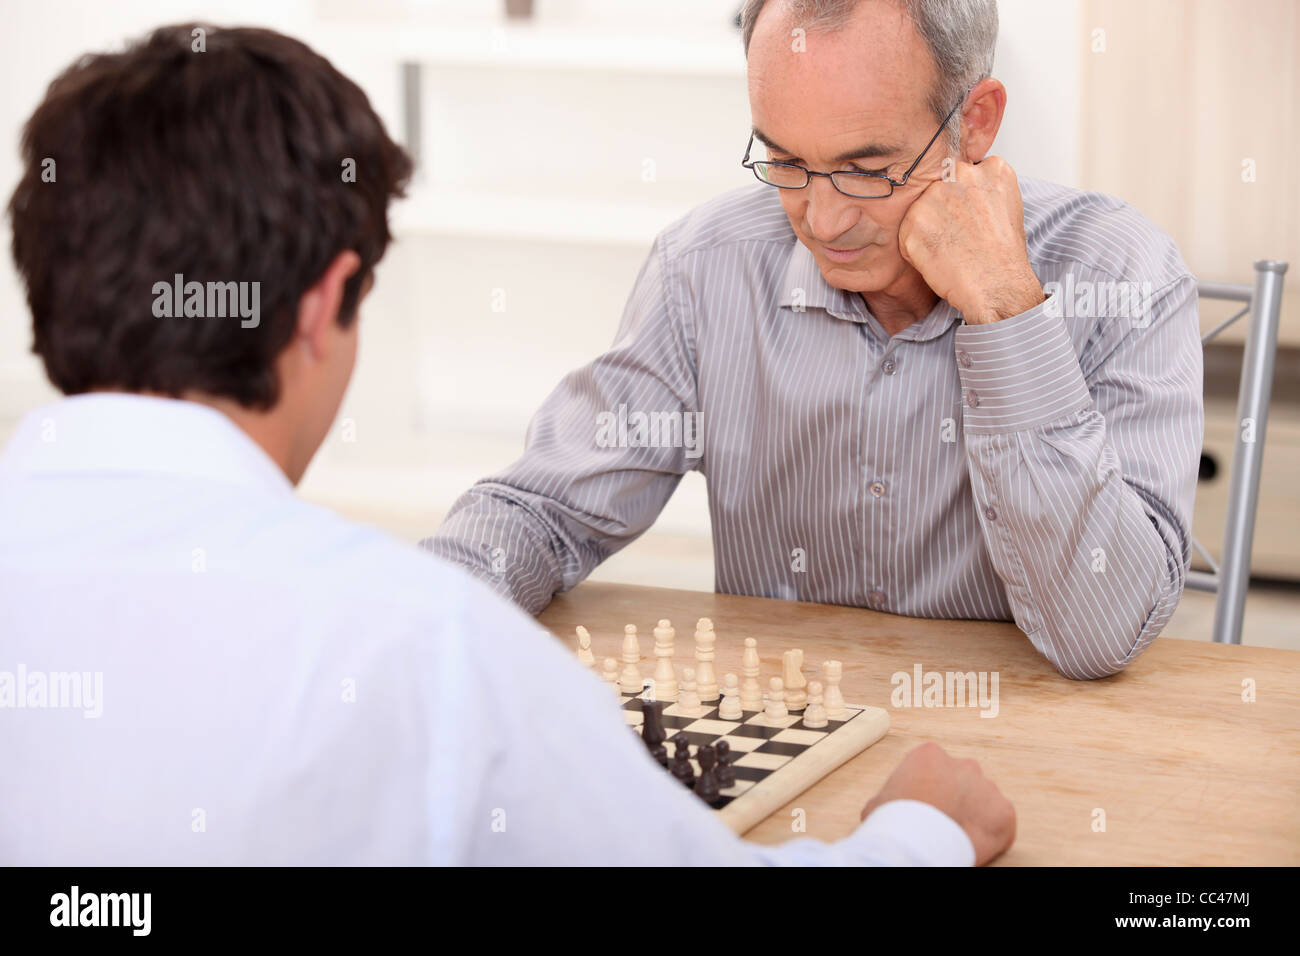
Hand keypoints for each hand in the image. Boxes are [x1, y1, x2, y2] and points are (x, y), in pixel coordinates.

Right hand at [861, 741, 1015, 865]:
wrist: (915, 843)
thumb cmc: (893, 822)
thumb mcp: (880, 800)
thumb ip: (895, 792)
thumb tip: (894, 803)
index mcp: (930, 754)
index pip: (936, 768)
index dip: (930, 789)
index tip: (926, 806)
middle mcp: (963, 764)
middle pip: (962, 780)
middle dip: (956, 798)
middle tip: (943, 821)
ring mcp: (986, 786)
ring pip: (983, 799)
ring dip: (974, 814)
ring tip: (957, 834)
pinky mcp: (1004, 811)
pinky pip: (1000, 821)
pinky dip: (991, 832)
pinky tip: (973, 842)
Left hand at [896, 156, 1043, 324]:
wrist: (997, 285)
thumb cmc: (1003, 256)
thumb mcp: (1006, 207)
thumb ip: (982, 189)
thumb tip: (962, 190)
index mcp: (991, 169)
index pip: (961, 174)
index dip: (962, 200)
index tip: (970, 218)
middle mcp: (961, 174)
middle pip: (938, 189)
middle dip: (943, 212)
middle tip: (959, 237)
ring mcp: (936, 195)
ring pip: (920, 211)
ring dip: (928, 231)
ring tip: (952, 250)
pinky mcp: (914, 220)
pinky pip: (906, 235)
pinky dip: (916, 251)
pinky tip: (939, 260)